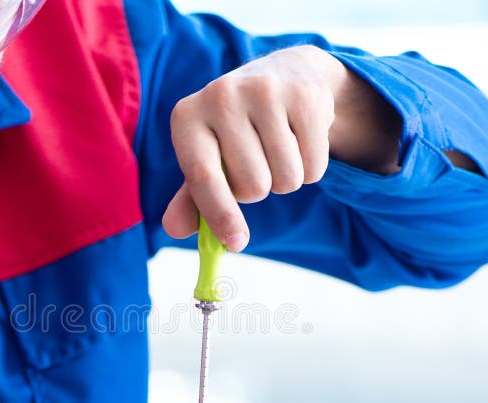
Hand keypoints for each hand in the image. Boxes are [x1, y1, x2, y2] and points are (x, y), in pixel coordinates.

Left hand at [163, 44, 400, 250]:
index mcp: (187, 117)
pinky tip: (299, 138)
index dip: (220, 216)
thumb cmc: (236, 130)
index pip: (203, 178)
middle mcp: (220, 97)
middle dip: (259, 189)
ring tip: (278, 147)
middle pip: (252, 187)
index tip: (236, 243)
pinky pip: (314, 167)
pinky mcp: (304, 96)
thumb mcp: (207, 157)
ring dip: (286, 179)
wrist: (285, 75)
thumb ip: (191, 198)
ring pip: (286, 180)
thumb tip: (174, 229)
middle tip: (257, 160)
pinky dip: (311, 167)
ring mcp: (264, 91)